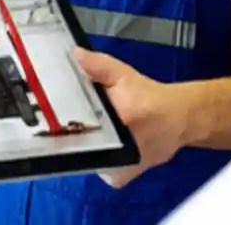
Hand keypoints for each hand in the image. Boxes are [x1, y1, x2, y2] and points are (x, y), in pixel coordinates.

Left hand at [73, 47, 190, 188]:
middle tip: (68, 117)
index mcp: (122, 117)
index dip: (62, 114)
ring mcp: (118, 166)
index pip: (79, 120)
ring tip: (85, 127)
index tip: (52, 109)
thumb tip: (75, 55)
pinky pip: (94, 167)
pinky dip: (92, 155)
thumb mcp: (124, 75)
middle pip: (78, 141)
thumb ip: (98, 65)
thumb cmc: (149, 97)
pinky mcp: (117, 176)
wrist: (177, 120)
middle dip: (71, 128)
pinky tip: (96, 142)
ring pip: (84, 156)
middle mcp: (120, 146)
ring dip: (81, 142)